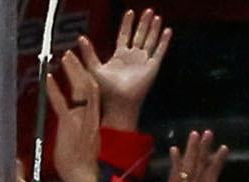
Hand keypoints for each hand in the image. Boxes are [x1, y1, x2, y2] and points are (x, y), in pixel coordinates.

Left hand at [48, 48, 101, 181]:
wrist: (85, 181)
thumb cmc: (83, 170)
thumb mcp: (84, 147)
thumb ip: (78, 132)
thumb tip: (71, 127)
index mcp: (95, 123)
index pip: (94, 96)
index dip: (88, 78)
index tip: (82, 66)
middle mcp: (90, 119)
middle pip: (89, 87)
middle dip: (80, 69)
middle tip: (71, 54)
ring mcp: (80, 122)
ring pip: (81, 91)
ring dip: (73, 72)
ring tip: (65, 57)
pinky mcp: (69, 127)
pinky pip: (62, 104)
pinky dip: (56, 90)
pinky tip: (50, 78)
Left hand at [79, 8, 170, 133]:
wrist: (119, 104)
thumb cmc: (106, 92)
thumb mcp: (94, 68)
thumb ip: (88, 52)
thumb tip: (80, 38)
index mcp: (120, 57)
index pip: (124, 35)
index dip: (127, 24)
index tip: (130, 13)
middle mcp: (133, 58)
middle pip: (139, 35)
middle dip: (143, 23)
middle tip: (148, 11)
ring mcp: (143, 62)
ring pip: (150, 41)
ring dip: (154, 29)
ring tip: (156, 17)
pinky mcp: (152, 67)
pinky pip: (159, 51)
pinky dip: (164, 41)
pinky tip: (167, 31)